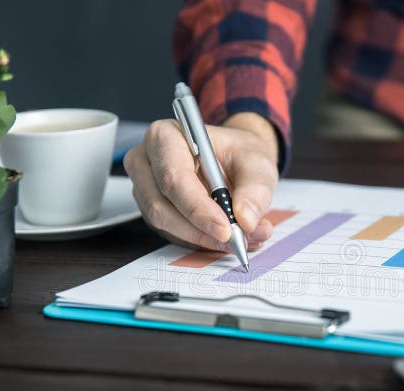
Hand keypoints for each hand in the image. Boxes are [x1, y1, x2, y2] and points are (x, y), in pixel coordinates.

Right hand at [124, 112, 279, 251]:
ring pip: (164, 223)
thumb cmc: (239, 153)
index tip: (225, 229)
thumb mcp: (258, 163)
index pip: (173, 178)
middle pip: (161, 206)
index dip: (198, 208)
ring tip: (238, 238)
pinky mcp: (153, 211)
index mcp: (165, 137)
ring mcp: (145, 188)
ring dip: (202, 237)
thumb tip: (246, 220)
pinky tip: (223, 237)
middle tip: (235, 240)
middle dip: (199, 229)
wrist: (235, 159)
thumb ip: (255, 190)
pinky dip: (200, 240)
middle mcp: (146, 162)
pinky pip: (170, 233)